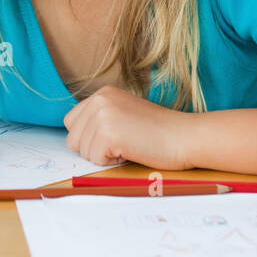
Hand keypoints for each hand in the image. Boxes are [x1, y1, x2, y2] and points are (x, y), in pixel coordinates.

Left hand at [64, 86, 194, 170]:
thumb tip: (77, 137)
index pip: (72, 122)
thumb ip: (101, 117)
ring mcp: (102, 115)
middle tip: (123, 143)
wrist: (184, 136)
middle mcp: (98, 100)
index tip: (113, 138)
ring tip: (129, 146)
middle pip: (73, 138)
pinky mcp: (107, 134)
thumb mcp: (124, 113)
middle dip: (94, 149)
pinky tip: (130, 151)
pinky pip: (95, 159)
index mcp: (102, 94)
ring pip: (83, 152)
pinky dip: (111, 162)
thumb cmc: (159, 131)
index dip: (89, 137)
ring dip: (104, 156)